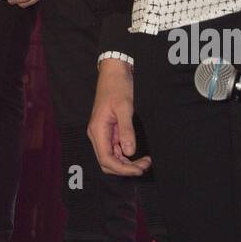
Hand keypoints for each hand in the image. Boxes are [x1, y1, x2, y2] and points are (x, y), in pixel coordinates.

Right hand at [88, 60, 150, 175]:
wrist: (113, 72)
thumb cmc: (117, 87)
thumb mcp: (125, 107)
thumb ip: (126, 131)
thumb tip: (129, 152)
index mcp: (97, 130)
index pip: (106, 160)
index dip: (123, 169)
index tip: (139, 168)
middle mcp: (96, 134)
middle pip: (107, 163)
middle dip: (125, 168)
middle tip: (144, 165)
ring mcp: (101, 133)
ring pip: (111, 158)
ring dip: (126, 163)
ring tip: (144, 160)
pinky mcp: (108, 130)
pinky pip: (114, 149)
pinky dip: (125, 155)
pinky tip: (137, 153)